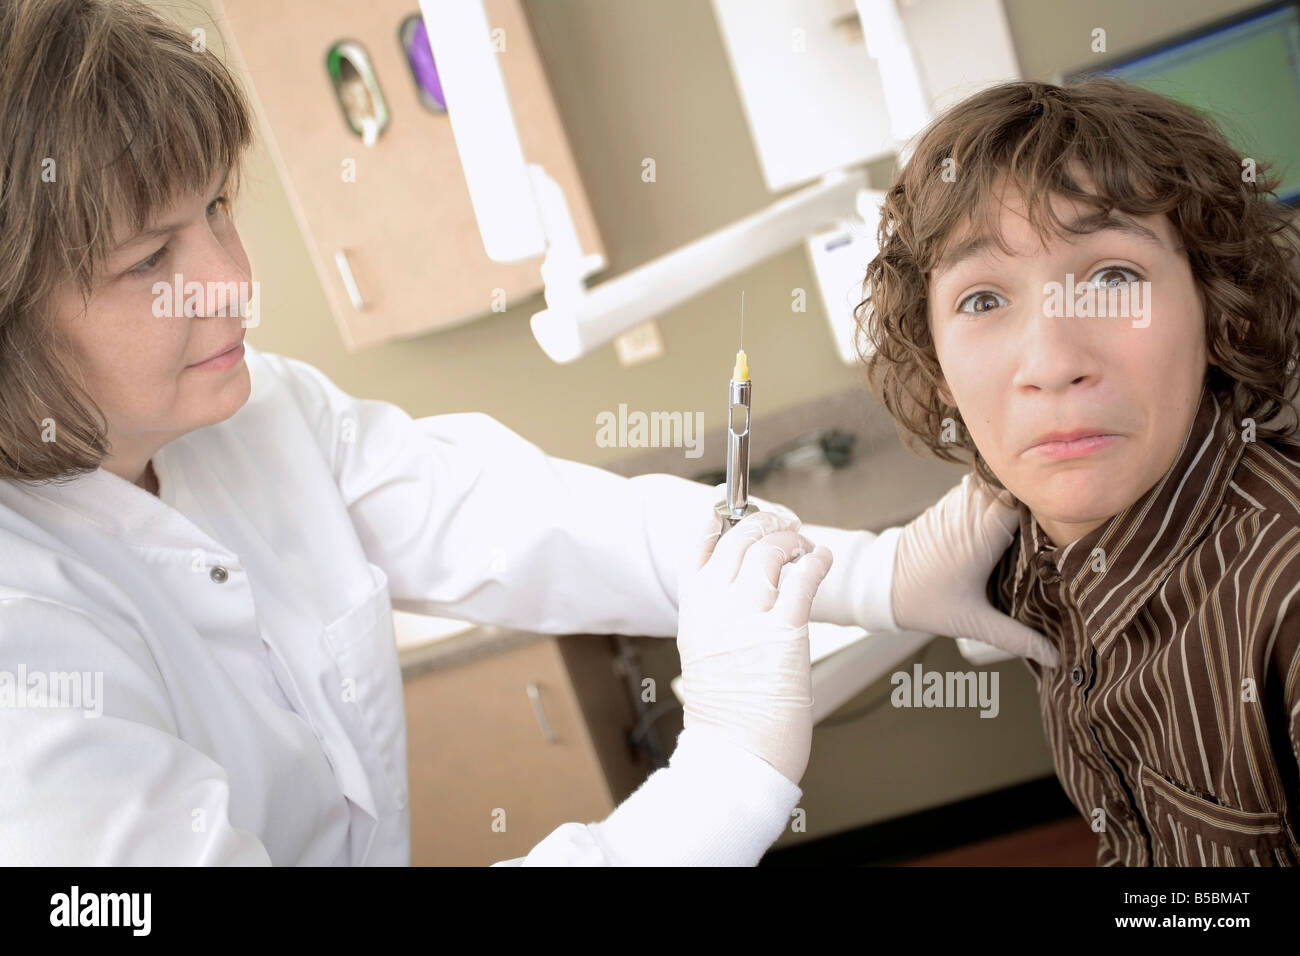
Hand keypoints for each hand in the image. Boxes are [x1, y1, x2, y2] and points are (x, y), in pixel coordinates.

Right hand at [676, 508, 833, 784]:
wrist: (734, 754)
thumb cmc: (725, 716)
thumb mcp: (702, 655)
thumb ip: (715, 619)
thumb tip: (739, 593)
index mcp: (691, 610)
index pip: (698, 546)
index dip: (718, 520)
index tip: (731, 508)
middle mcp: (715, 604)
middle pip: (739, 538)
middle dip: (764, 522)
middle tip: (783, 524)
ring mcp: (749, 614)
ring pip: (772, 549)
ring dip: (792, 538)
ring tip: (803, 543)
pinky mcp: (785, 629)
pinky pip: (805, 575)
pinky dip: (818, 559)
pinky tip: (822, 559)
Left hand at [893, 473, 1059, 667]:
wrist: (882, 583)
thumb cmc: (926, 602)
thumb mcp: (974, 623)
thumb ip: (1018, 637)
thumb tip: (1056, 657)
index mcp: (980, 536)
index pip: (1023, 499)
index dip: (1047, 504)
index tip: (1066, 520)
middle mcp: (968, 512)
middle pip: (1015, 486)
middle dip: (1036, 498)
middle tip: (1057, 519)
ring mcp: (956, 502)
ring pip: (998, 481)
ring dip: (1015, 493)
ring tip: (1035, 516)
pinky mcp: (948, 502)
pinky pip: (980, 486)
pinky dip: (996, 494)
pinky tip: (1007, 515)